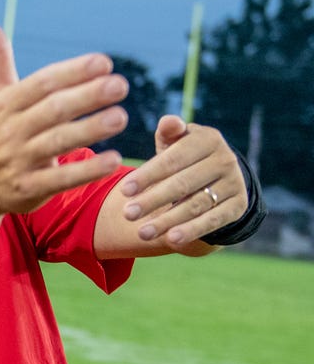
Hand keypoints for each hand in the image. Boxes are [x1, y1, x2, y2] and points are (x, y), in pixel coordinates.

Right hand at [0, 16, 128, 215]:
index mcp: (4, 104)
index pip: (41, 84)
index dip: (72, 72)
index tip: (103, 62)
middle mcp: (10, 131)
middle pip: (52, 111)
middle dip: (86, 96)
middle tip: (120, 85)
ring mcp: (19, 161)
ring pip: (58, 142)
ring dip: (90, 130)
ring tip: (121, 117)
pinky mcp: (28, 189)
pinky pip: (60, 179)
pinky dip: (87, 171)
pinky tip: (114, 159)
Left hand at [118, 115, 246, 245]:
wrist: (216, 176)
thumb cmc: (183, 156)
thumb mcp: (175, 142)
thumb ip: (169, 132)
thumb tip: (169, 122)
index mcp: (207, 139)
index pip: (173, 160)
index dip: (147, 175)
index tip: (123, 190)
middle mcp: (225, 160)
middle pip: (182, 184)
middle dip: (152, 200)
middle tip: (127, 214)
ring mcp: (235, 183)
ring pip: (196, 205)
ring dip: (167, 220)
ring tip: (142, 233)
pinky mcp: (239, 206)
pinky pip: (213, 220)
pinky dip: (192, 231)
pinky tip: (171, 240)